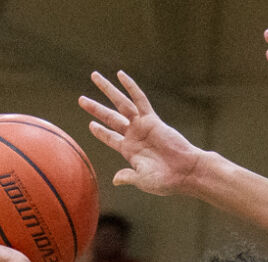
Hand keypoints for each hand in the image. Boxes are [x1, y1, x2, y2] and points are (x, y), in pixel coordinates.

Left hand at [80, 71, 204, 197]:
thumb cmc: (166, 181)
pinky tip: (120, 75)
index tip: (91, 124)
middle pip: (110, 117)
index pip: (111, 137)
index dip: (100, 132)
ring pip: (121, 104)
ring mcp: (142, 126)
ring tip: (94, 76)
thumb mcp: (143, 180)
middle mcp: (134, 135)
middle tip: (81, 100)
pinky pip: (139, 100)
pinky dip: (130, 87)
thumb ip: (128, 177)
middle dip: (95, 108)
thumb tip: (115, 180)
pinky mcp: (152, 120)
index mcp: (130, 151)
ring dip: (108, 90)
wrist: (186, 172)